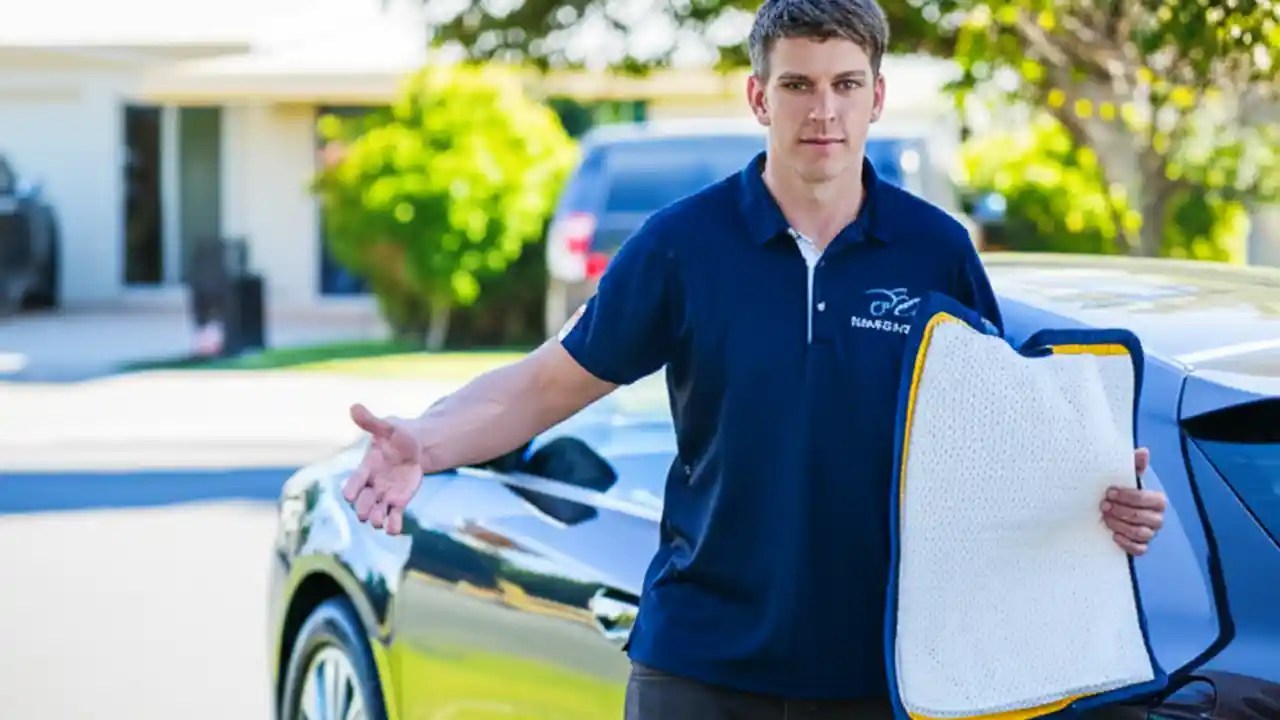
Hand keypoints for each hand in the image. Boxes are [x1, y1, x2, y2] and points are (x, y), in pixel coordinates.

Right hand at [341, 403, 424, 534]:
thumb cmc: (398, 435)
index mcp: (366, 468)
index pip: (354, 481)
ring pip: (376, 512)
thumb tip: (354, 406)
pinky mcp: (398, 502)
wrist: (416, 447)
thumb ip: (371, 421)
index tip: (349, 496)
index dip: (350, 488)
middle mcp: (372, 485)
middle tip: (365, 515)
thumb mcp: (387, 427)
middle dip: (363, 508)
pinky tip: (394, 530)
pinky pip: (393, 516)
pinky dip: (393, 525)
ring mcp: (384, 495)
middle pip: (362, 501)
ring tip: (379, 523)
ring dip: (376, 519)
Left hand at [1101, 447, 1165, 555]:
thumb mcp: (1124, 478)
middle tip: (1103, 505)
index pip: (1148, 499)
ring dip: (1120, 525)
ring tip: (1105, 517)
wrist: (1107, 511)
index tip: (1109, 492)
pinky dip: (1126, 544)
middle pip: (1144, 518)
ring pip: (1141, 534)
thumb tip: (1143, 451)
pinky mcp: (1141, 547)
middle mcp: (1157, 518)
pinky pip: (1140, 550)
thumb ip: (1134, 466)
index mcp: (1156, 500)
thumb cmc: (1119, 493)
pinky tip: (1113, 536)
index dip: (1128, 496)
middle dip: (1121, 511)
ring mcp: (1150, 533)